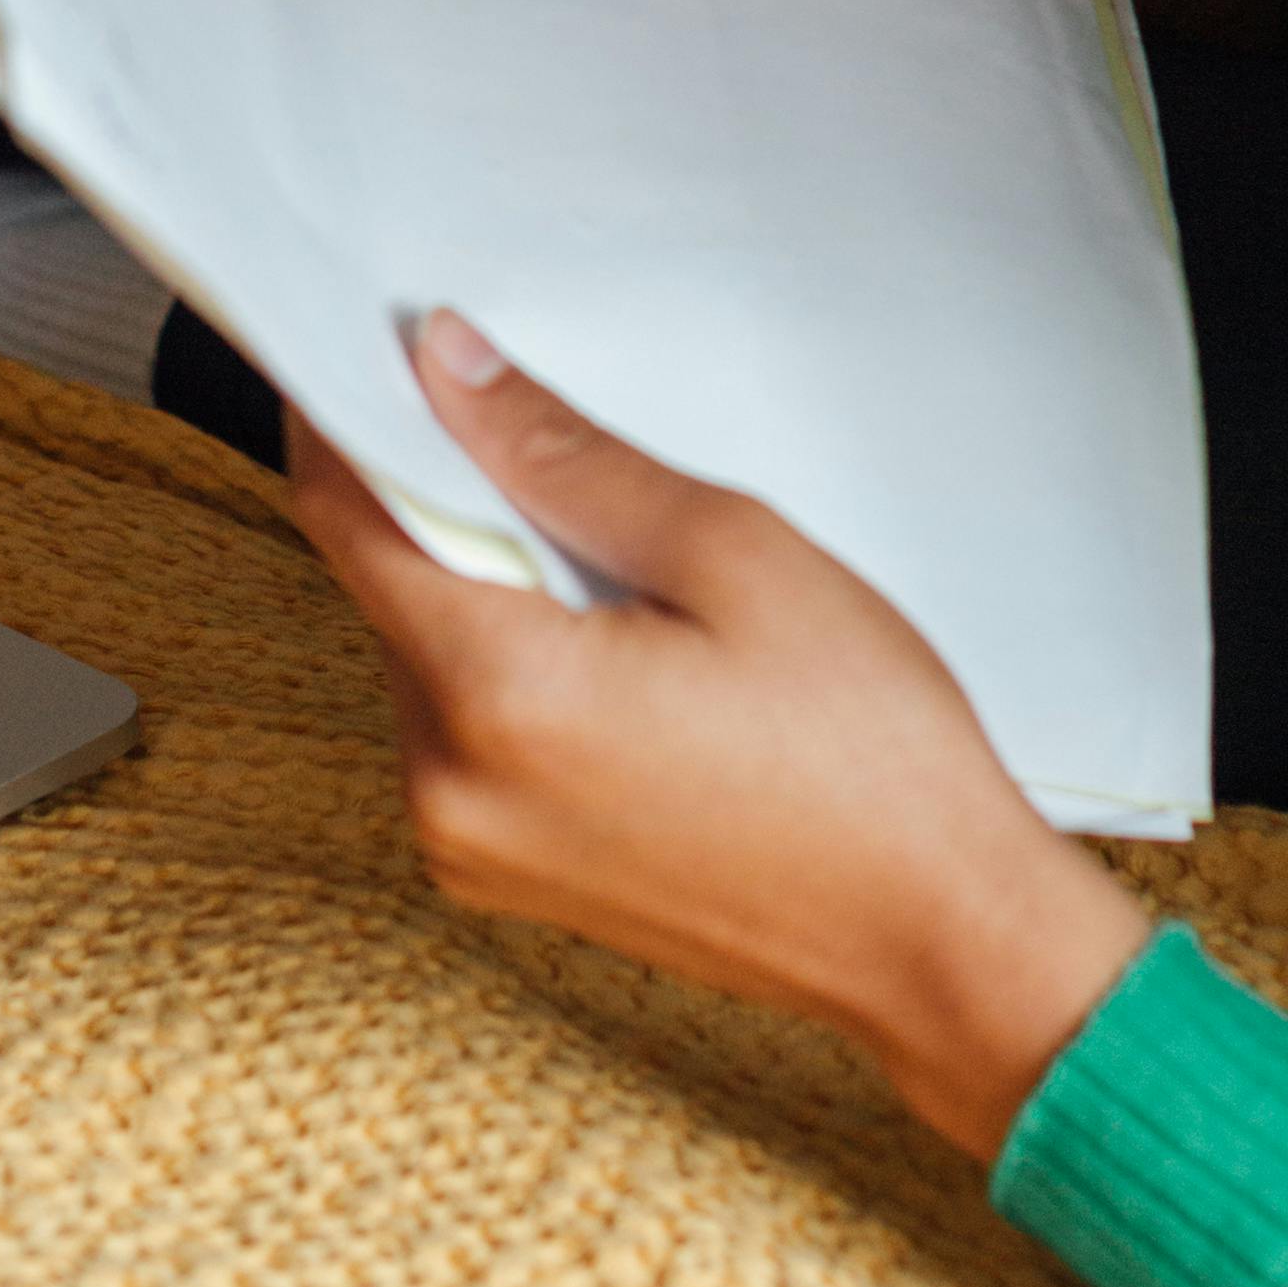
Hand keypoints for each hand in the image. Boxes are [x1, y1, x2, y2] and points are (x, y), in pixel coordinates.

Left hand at [285, 315, 1150, 1161]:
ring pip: (425, 656)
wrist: (939, 937)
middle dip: (439, 497)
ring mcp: (469, 846)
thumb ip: (563, 455)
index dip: (350, 416)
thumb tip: (447, 364)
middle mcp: (448, 786)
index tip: (390, 349)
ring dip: (483, 585)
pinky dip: (508, 665)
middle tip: (540, 435)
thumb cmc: (868, 752)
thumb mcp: (730, 552)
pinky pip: (464, 732)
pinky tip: (617, 645)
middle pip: (385, 587)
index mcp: (494, 696)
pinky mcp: (506, 877)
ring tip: (615, 561)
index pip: (347, 516)